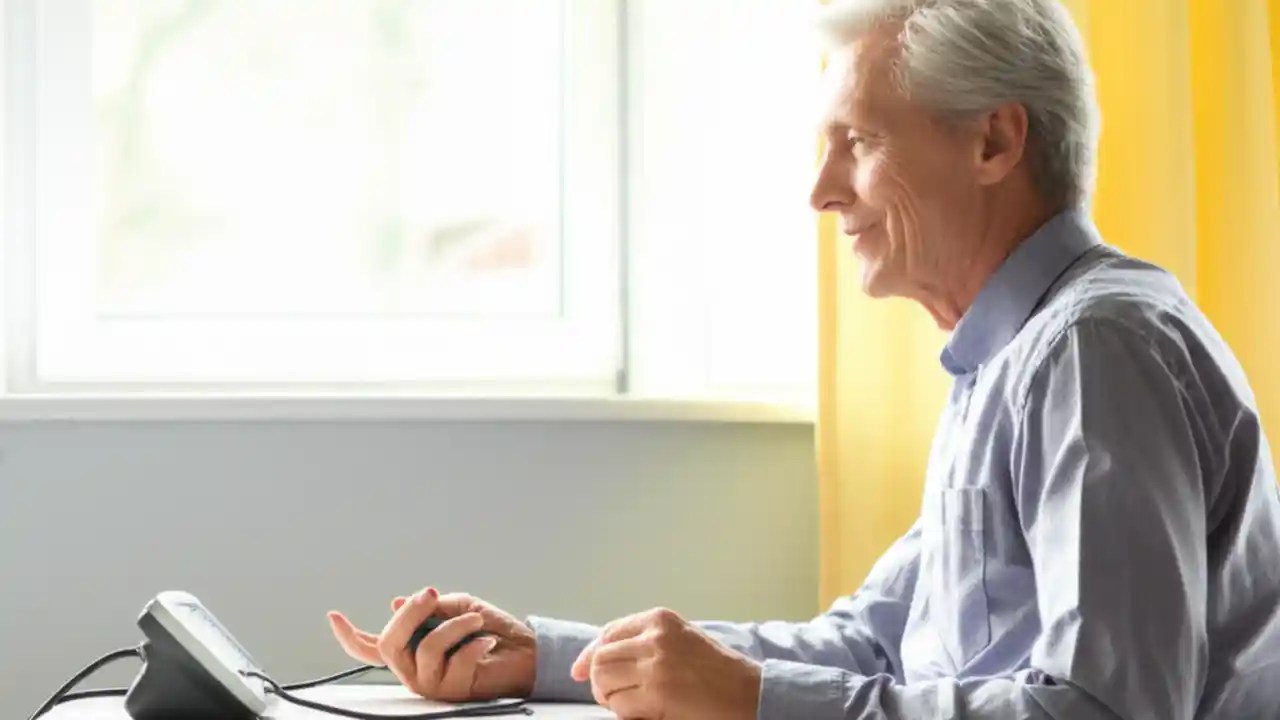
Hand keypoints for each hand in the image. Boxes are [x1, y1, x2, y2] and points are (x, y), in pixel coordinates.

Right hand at [328, 588, 536, 701]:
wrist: (526, 651)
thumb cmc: (491, 629)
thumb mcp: (458, 606)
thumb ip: (431, 608)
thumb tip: (399, 602)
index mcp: (411, 649)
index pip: (371, 647)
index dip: (349, 636)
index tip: (333, 616)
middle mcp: (414, 669)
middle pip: (389, 644)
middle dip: (409, 614)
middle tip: (430, 595)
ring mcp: (431, 683)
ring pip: (426, 648)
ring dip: (455, 626)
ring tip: (476, 620)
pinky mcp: (453, 690)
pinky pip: (456, 660)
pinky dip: (474, 642)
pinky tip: (487, 640)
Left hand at [571, 607, 760, 719]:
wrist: (747, 692)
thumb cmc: (717, 670)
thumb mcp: (681, 639)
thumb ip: (645, 641)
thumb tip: (597, 658)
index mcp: (660, 619)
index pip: (608, 633)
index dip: (589, 654)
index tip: (579, 670)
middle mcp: (655, 638)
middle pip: (601, 658)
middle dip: (597, 679)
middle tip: (609, 694)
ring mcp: (655, 666)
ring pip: (603, 681)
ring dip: (608, 697)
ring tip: (624, 704)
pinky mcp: (657, 695)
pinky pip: (619, 706)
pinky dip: (623, 713)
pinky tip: (640, 713)